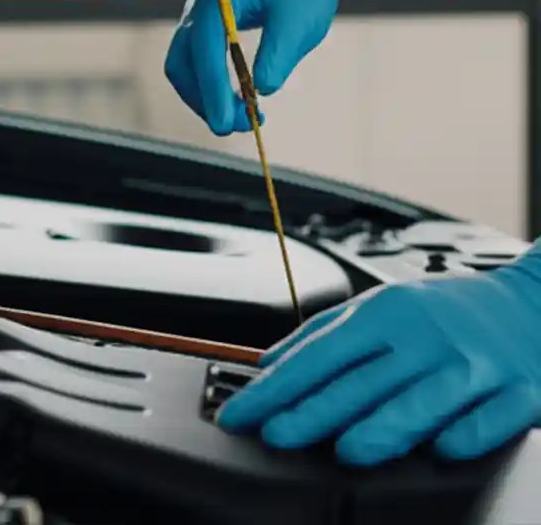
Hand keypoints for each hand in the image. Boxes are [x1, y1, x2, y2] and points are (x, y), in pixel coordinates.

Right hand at [167, 0, 356, 134]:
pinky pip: (196, 63)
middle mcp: (198, 7)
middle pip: (182, 64)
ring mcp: (198, 17)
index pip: (204, 49)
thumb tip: (261, 91)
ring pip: (184, 68)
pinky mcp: (206, 28)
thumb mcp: (301, 15)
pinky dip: (210, 86)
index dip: (212, 89)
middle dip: (204, 100)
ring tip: (241, 119)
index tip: (226, 122)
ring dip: (205, 98)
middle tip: (235, 127)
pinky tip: (238, 100)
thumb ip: (280, 52)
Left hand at [216, 261, 540, 466]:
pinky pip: (490, 420)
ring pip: (423, 401)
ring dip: (384, 427)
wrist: (535, 301)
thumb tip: (266, 363)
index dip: (275, 388)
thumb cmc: (447, 313)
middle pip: (362, 382)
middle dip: (314, 412)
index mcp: (384, 315)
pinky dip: (466, 434)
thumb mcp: (381, 307)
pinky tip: (442, 449)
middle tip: (276, 435)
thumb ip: (321, 334)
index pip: (317, 356)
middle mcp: (426, 338)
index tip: (240, 414)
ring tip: (347, 451)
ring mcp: (474, 366)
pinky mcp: (521, 393)